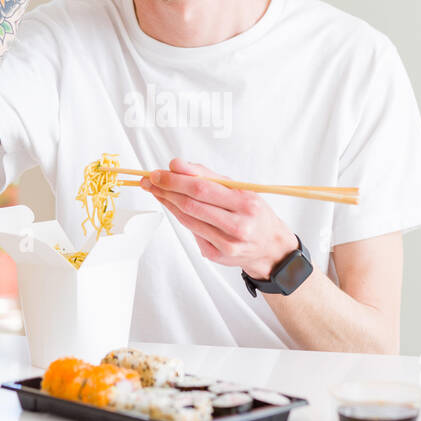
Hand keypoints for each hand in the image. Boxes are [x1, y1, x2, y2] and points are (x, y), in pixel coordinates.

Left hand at [141, 159, 299, 279]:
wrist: (270, 246)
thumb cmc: (253, 213)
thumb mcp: (239, 189)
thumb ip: (208, 176)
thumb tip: (177, 165)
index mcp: (246, 204)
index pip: (202, 188)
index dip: (176, 180)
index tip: (159, 172)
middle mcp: (238, 226)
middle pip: (192, 204)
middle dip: (166, 190)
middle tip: (150, 180)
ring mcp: (226, 244)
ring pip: (188, 219)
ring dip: (168, 203)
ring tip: (156, 191)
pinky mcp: (217, 255)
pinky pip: (192, 232)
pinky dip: (181, 217)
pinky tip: (174, 207)